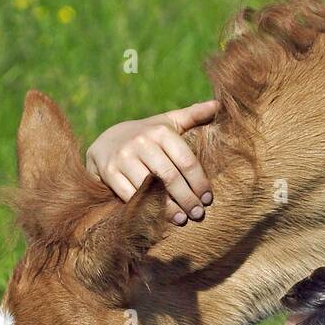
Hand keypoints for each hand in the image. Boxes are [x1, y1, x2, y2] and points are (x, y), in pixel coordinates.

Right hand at [85, 99, 218, 222]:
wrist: (106, 142)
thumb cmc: (147, 136)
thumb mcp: (167, 123)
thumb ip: (192, 116)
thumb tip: (218, 105)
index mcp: (160, 131)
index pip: (187, 161)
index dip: (199, 183)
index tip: (208, 199)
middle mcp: (142, 142)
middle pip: (171, 178)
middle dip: (187, 199)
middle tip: (198, 214)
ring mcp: (124, 158)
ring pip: (151, 189)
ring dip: (168, 208)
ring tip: (182, 219)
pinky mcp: (110, 172)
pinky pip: (131, 196)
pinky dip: (146, 209)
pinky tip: (158, 218)